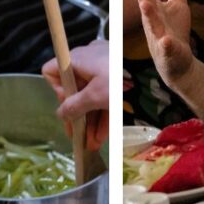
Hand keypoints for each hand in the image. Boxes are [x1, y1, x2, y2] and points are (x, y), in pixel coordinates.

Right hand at [42, 37, 108, 151]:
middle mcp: (88, 61)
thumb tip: (60, 114)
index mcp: (78, 60)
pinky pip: (104, 96)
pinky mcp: (117, 77)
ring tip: (92, 143)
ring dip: (90, 120)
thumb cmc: (119, 81)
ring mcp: (104, 68)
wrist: (151, 74)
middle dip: (77, 116)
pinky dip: (102, 114)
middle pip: (74, 91)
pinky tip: (102, 135)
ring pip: (90, 97)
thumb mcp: (95, 96)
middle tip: (78, 137)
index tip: (69, 106)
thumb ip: (74, 107)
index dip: (57, 91)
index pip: (52, 71)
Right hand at [130, 0, 194, 86]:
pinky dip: (166, 44)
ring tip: (145, 4)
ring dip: (149, 15)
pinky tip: (167, 40)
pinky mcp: (169, 52)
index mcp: (155, 10)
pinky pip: (167, 47)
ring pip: (153, 25)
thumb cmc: (174, 32)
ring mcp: (160, 37)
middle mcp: (154, 22)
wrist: (177, 63)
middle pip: (146, 5)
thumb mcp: (177, 6)